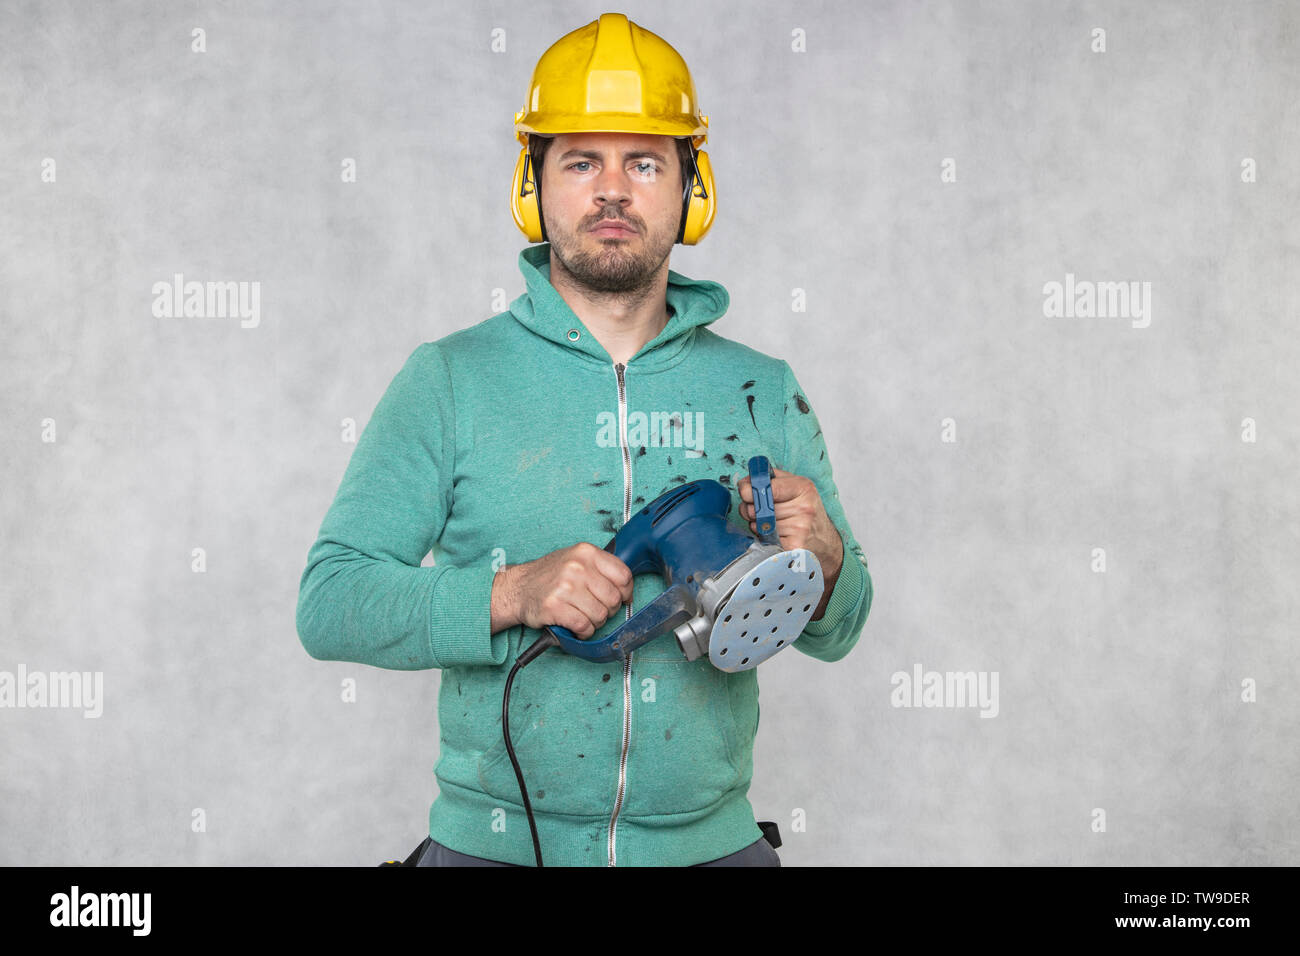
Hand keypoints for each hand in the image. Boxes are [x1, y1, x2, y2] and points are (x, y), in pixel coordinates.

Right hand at [492, 542, 633, 638]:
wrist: (517, 588)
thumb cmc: (550, 577)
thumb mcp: (576, 560)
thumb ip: (601, 569)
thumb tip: (627, 590)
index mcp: (586, 552)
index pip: (624, 575)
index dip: (625, 592)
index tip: (620, 598)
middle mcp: (577, 567)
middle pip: (613, 599)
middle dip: (608, 610)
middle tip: (594, 609)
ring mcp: (565, 586)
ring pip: (600, 615)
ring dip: (594, 623)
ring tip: (582, 616)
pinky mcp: (555, 607)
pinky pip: (584, 626)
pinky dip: (583, 632)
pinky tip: (575, 627)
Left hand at [737, 466, 842, 617]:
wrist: (825, 540)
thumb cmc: (806, 511)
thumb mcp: (796, 486)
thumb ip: (772, 479)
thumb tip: (746, 481)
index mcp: (803, 488)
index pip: (766, 487)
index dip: (748, 490)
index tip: (745, 491)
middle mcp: (804, 508)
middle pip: (757, 508)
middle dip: (750, 509)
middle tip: (758, 510)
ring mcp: (800, 529)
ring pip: (759, 525)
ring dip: (757, 525)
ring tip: (771, 523)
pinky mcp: (794, 547)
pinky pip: (764, 540)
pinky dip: (764, 538)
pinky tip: (775, 535)